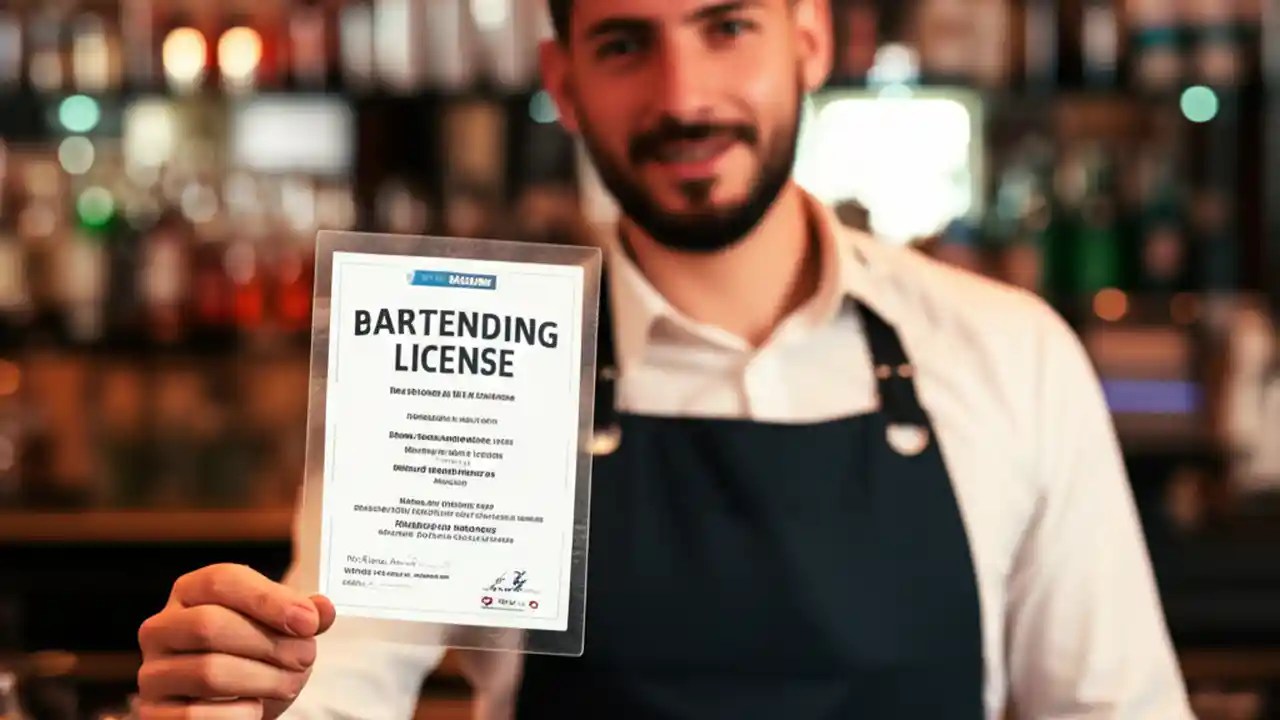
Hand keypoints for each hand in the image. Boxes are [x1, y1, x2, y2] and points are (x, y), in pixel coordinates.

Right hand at [136, 564, 335, 719]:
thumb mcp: (281, 628)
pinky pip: (195, 715)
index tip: (309, 622)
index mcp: (191, 591)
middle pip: (210, 625)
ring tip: (290, 683)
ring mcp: (152, 673)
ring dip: (264, 680)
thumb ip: (304, 616)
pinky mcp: (154, 713)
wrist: (232, 704)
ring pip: (208, 672)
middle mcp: (161, 627)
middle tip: (306, 658)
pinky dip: (239, 715)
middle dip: (270, 644)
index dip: (269, 599)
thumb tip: (322, 610)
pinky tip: (256, 708)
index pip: (222, 580)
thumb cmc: (256, 655)